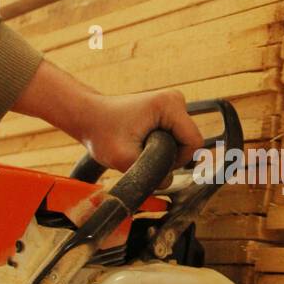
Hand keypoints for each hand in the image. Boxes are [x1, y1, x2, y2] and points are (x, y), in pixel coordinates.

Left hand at [78, 91, 204, 171]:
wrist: (89, 117)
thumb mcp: (122, 158)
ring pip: (182, 143)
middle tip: (141, 155)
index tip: (152, 162)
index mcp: (170, 105)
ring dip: (164, 153)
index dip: (177, 161)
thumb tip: (169, 182)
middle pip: (189, 143)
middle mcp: (176, 100)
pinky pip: (176, 139)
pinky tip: (142, 144)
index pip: (193, 143)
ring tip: (139, 148)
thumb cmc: (101, 132)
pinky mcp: (168, 112)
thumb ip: (149, 174)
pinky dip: (161, 147)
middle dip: (169, 157)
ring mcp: (173, 105)